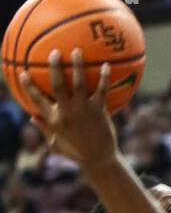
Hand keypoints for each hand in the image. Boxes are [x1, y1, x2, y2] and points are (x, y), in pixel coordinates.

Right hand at [20, 50, 116, 173]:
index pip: (36, 100)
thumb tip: (31, 117)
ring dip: (78, 66)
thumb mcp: (55, 145)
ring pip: (79, 84)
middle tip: (54, 53)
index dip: (28, 86)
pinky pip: (102, 91)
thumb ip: (43, 130)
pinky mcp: (99, 112)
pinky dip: (104, 77)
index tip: (23, 72)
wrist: (99, 161)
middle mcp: (67, 113)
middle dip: (54, 67)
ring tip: (77, 51)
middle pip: (57, 85)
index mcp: (53, 120)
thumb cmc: (76, 153)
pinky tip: (106, 65)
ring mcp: (83, 111)